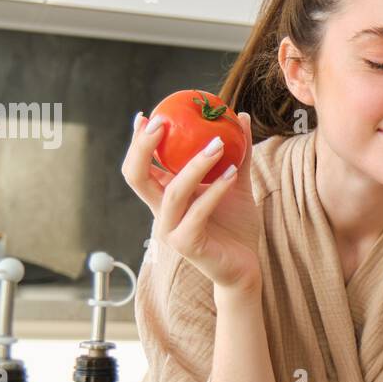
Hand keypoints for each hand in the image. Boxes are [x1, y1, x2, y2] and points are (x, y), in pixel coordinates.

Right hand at [121, 108, 262, 292]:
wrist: (245, 266)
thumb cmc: (236, 225)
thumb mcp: (236, 183)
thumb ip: (238, 153)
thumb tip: (239, 116)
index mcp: (166, 197)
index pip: (141, 167)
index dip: (137, 142)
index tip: (146, 115)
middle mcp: (162, 212)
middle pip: (136, 177)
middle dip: (143, 147)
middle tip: (163, 122)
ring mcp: (171, 230)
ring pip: (173, 192)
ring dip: (195, 165)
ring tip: (218, 144)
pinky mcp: (187, 245)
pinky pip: (199, 212)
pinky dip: (216, 190)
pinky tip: (232, 174)